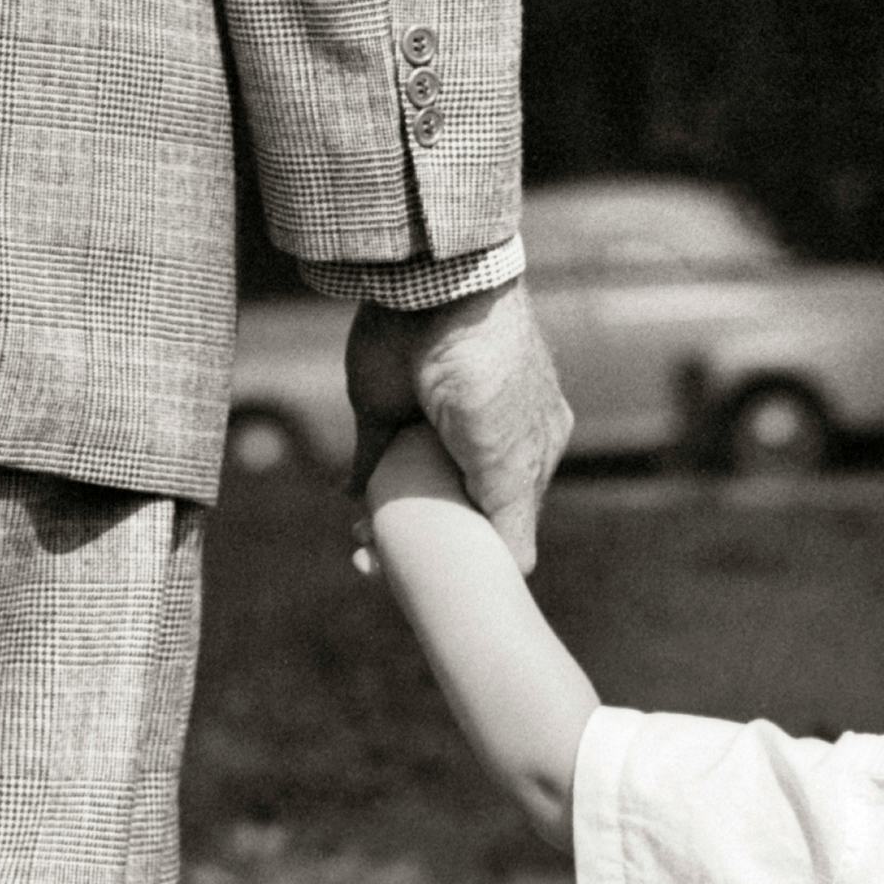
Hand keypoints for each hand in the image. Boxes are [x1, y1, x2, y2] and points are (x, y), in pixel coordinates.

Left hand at [346, 282, 569, 568]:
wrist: (432, 297)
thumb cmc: (490, 378)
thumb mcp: (511, 461)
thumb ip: (513, 520)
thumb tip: (517, 575)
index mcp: (529, 449)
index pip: (506, 519)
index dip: (479, 556)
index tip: (449, 587)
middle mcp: (482, 442)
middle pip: (455, 514)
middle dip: (428, 549)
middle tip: (393, 573)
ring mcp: (431, 431)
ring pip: (411, 500)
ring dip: (390, 531)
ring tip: (367, 555)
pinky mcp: (384, 419)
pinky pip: (370, 472)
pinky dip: (360, 498)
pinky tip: (354, 525)